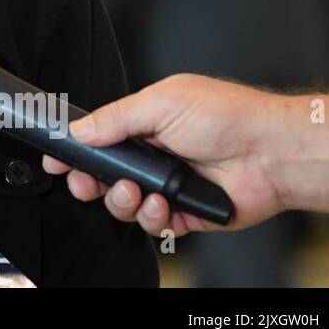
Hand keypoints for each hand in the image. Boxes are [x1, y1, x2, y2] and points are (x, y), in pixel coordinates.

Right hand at [41, 74, 289, 236]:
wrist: (272, 152)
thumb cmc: (226, 116)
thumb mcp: (160, 103)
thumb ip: (115, 118)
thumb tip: (79, 129)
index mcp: (145, 124)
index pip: (99, 140)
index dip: (76, 153)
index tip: (57, 161)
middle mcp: (154, 156)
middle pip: (105, 177)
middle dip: (90, 183)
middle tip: (86, 184)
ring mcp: (169, 186)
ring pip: (125, 204)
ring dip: (122, 200)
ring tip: (134, 192)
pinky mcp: (186, 213)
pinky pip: (154, 224)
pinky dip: (153, 217)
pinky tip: (163, 204)